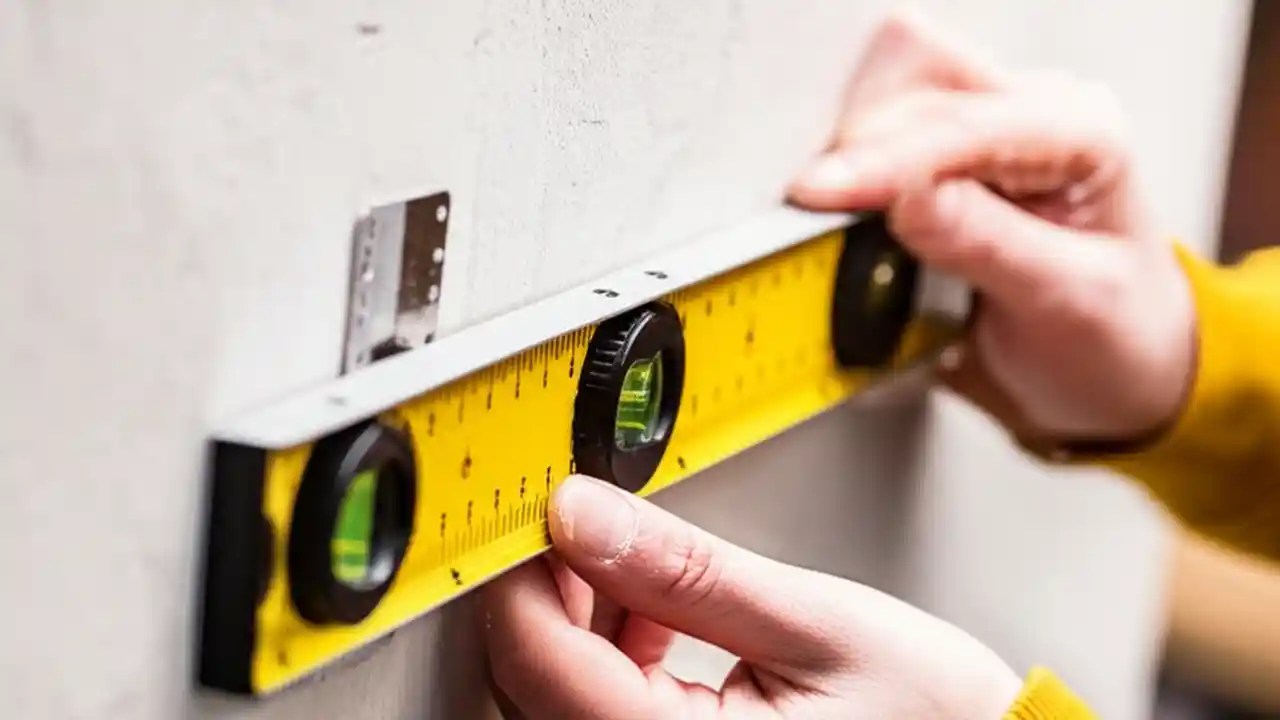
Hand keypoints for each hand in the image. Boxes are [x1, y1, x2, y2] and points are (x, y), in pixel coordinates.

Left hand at [481, 475, 1020, 718]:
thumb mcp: (814, 624)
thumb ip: (687, 572)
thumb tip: (587, 513)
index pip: (539, 662)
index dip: (521, 572)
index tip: (540, 507)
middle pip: (532, 682)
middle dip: (554, 590)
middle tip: (594, 522)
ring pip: (558, 696)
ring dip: (582, 620)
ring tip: (647, 568)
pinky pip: (600, 710)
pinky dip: (612, 652)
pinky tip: (657, 613)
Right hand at [789, 9, 1195, 445]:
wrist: (1116, 372)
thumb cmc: (1114, 336)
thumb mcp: (1065, 302)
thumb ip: (986, 244)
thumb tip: (906, 198)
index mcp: (1081, 136)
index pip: (968, 127)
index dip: (888, 159)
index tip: (824, 192)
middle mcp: (1030, 117)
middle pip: (913, 88)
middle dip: (861, 153)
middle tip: (832, 221)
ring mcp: (978, 134)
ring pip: (882, 101)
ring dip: (850, 160)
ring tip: (848, 226)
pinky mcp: (936, 160)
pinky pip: (870, 137)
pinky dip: (848, 176)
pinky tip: (852, 218)